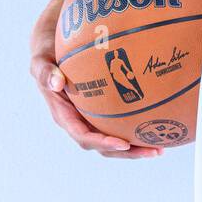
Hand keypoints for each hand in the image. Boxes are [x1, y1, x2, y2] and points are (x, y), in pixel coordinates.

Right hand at [29, 1, 163, 158]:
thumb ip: (46, 72)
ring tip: (160, 148)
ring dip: (136, 146)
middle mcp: (79, 121)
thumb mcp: (41, 62)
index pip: (84, 136)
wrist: (51, 49)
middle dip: (127, 151)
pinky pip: (119, 123)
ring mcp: (90, 117)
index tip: (123, 143)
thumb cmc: (47, 56)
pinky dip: (136, 127)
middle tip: (153, 151)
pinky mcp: (101, 110)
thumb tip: (57, 82)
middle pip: (104, 145)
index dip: (102, 142)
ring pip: (114, 138)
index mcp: (64, 116)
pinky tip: (157, 124)